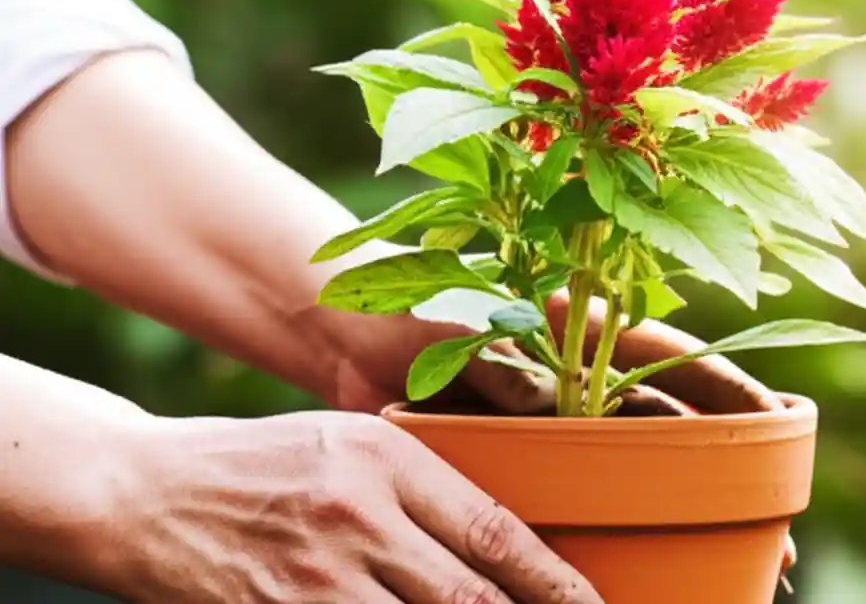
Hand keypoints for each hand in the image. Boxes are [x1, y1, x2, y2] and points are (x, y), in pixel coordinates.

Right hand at [103, 411, 601, 603]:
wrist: (142, 491)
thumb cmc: (259, 463)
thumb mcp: (348, 445)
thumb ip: (421, 489)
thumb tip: (496, 548)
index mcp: (385, 457)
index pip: (494, 531)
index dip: (555, 582)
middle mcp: (358, 514)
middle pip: (470, 597)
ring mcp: (314, 577)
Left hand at [316, 296, 798, 574]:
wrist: (331, 319)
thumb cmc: (402, 295)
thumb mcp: (465, 324)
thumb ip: (513, 366)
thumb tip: (557, 411)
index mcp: (580, 329)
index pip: (678, 360)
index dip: (733, 393)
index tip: (780, 426)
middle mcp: (575, 376)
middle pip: (670, 432)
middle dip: (724, 480)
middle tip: (768, 541)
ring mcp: (545, 418)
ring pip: (629, 474)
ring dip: (675, 517)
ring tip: (723, 569)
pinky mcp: (506, 451)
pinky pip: (565, 494)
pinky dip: (599, 528)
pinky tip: (628, 567)